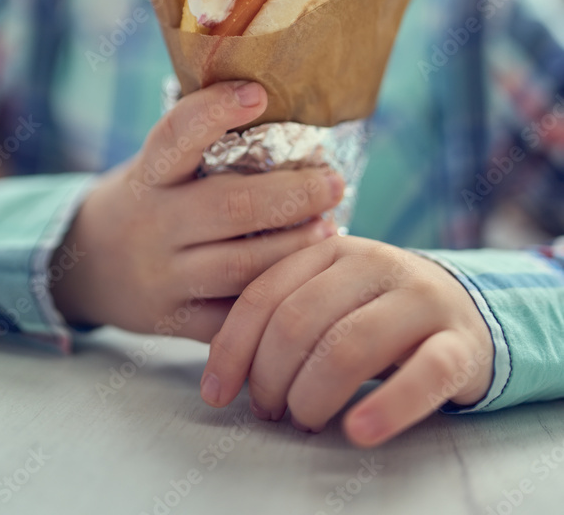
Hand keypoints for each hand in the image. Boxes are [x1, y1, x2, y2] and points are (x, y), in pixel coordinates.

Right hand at [51, 80, 343, 339]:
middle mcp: (153, 225)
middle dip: (291, 195)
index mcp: (147, 176)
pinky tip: (304, 280)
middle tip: (334, 181)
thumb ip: (201, 142)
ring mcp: (163, 277)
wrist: (84, 268)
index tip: (258, 93)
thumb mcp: (156, 166)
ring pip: (240, 266)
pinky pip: (234, 316)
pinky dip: (273, 296)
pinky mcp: (174, 321)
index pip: (175, 136)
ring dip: (294, 248)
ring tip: (330, 230)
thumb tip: (279, 101)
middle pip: (230, 207)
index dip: (214, 111)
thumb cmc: (148, 200)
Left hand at [200, 236, 494, 444]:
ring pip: (352, 345)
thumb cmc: (375, 312)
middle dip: (271, 376)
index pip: (267, 293)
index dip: (234, 347)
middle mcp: (376, 262)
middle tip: (270, 412)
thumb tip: (221, 369)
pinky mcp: (461, 343)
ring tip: (306, 422)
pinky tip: (360, 430)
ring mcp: (422, 299)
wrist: (464, 311)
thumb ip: (281, 314)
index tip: (215, 394)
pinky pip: (425, 374)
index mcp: (333, 249)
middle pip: (301, 320)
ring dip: (314, 395)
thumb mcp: (327, 296)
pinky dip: (389, 407)